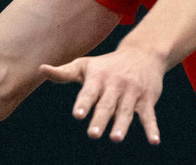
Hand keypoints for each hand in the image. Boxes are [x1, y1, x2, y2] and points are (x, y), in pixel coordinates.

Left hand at [39, 46, 163, 144]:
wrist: (142, 53)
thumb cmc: (107, 64)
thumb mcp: (85, 65)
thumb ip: (64, 72)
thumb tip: (41, 69)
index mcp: (98, 78)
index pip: (89, 92)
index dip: (84, 103)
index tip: (78, 115)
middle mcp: (115, 85)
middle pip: (106, 105)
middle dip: (100, 119)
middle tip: (92, 134)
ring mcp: (132, 93)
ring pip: (125, 111)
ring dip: (121, 125)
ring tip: (115, 138)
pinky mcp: (147, 100)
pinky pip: (149, 116)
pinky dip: (152, 129)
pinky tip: (154, 141)